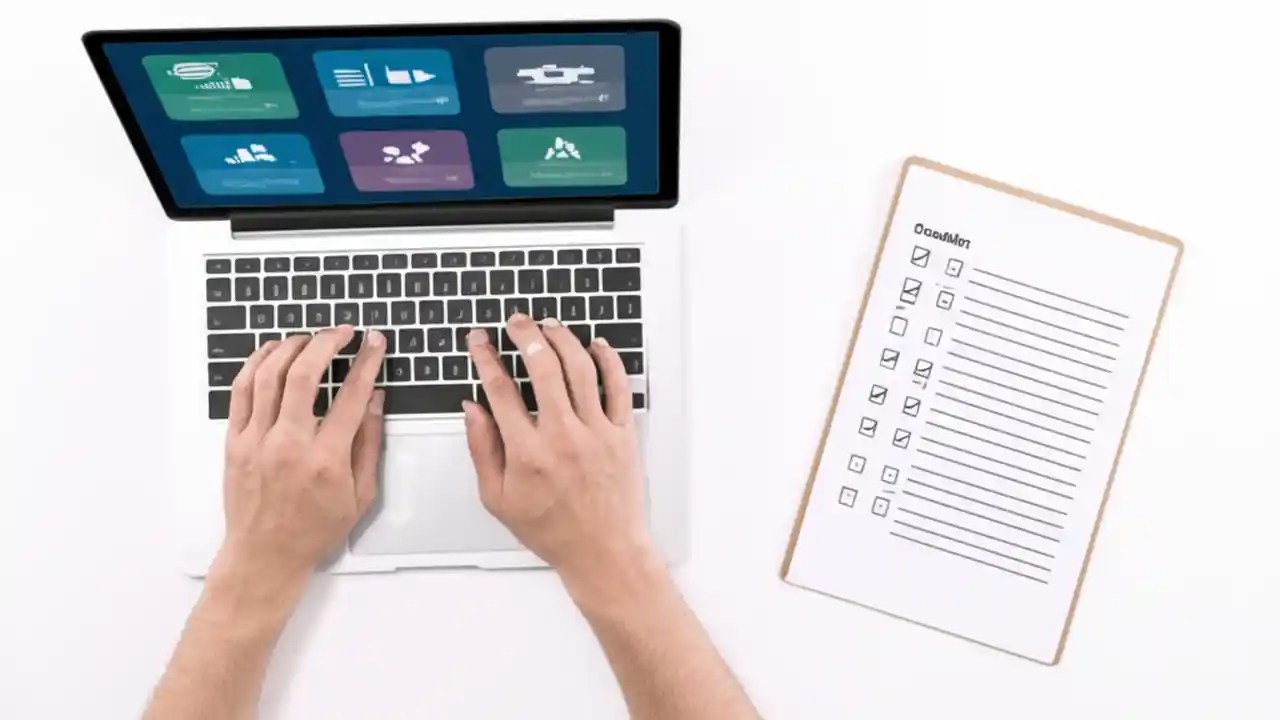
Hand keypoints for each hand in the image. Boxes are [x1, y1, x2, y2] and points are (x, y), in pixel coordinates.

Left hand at [216, 326, 386, 584]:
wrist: (265, 555)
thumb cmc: (314, 530)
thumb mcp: (361, 495)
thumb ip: (369, 443)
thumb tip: (375, 400)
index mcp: (326, 460)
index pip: (351, 396)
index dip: (367, 362)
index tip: (374, 343)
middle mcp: (289, 445)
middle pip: (304, 374)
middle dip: (326, 342)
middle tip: (342, 332)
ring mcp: (257, 441)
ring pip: (269, 376)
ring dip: (291, 347)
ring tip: (309, 337)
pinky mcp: (234, 442)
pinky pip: (241, 391)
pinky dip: (256, 364)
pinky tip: (271, 352)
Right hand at [463, 315, 656, 602]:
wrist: (603, 550)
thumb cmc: (551, 529)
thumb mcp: (499, 498)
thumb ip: (482, 450)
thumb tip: (472, 408)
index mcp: (527, 452)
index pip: (500, 390)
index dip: (486, 358)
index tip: (480, 341)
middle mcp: (563, 436)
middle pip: (543, 367)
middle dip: (524, 335)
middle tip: (515, 321)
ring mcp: (597, 432)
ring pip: (580, 369)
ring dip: (562, 339)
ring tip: (549, 325)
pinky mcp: (623, 434)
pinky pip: (618, 387)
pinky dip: (608, 360)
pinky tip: (595, 345)